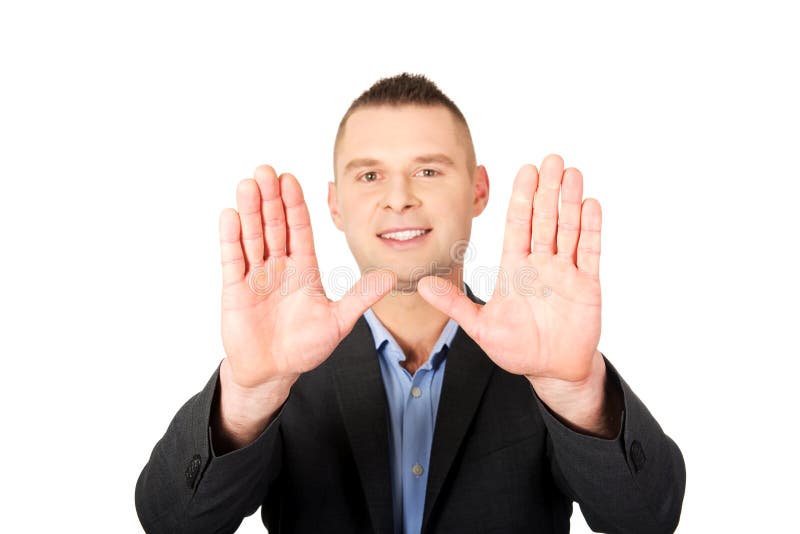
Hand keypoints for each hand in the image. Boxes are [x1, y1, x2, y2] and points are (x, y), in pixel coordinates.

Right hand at [219, 165, 394, 388]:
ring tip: (248, 184)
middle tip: (266, 170)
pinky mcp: (235, 289)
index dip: (295, 204)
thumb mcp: (338, 322)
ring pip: (253, 236)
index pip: (299, 229)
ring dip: (250, 211)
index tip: (291, 179)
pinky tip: (231, 215)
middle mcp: (279, 265)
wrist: (272, 371)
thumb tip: (392, 278)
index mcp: (304, 268)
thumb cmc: (305, 346)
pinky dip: (231, 238)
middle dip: (271, 198)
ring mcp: (256, 275)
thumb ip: (360, 298)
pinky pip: (233, 259)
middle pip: (274, 225)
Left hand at [417, 154, 601, 383]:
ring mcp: (566, 272)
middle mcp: (541, 264)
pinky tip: (591, 205)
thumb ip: (454, 305)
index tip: (525, 170)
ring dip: (571, 201)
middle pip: (545, 219)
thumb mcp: (480, 328)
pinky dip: (592, 229)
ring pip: (568, 229)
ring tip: (572, 173)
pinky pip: (590, 252)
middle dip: (548, 190)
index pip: (519, 224)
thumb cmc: (516, 348)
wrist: (551, 370)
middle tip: (552, 159)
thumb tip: (422, 285)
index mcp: (516, 268)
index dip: (522, 198)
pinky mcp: (587, 285)